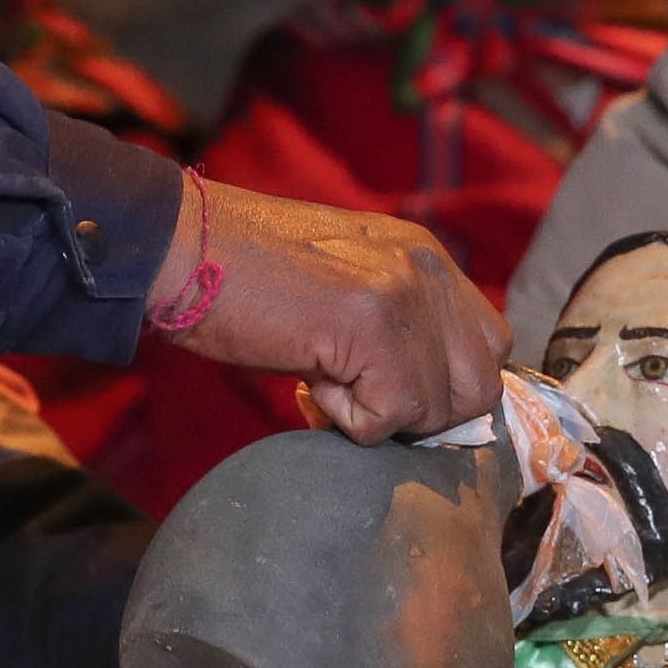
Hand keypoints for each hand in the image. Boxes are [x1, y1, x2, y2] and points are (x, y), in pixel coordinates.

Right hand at [160, 176, 504, 440]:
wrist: (178, 247)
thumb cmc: (243, 277)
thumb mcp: (344, 285)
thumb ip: (399, 324)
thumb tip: (427, 400)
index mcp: (425, 254)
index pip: (489, 346)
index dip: (444, 387)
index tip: (386, 390)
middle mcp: (427, 267)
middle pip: (480, 385)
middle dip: (422, 413)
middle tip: (356, 392)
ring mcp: (404, 295)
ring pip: (438, 409)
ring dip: (381, 416)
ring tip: (324, 377)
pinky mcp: (373, 326)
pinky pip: (390, 417)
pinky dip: (346, 420)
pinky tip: (308, 380)